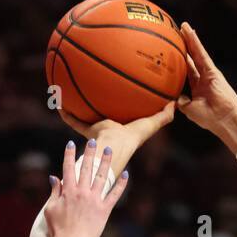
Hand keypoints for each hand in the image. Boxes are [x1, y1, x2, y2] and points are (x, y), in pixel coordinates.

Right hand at [44, 138, 129, 236]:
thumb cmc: (58, 229)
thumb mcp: (50, 209)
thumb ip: (54, 192)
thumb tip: (54, 177)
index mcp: (68, 191)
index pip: (68, 168)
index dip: (69, 154)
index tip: (70, 144)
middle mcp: (82, 192)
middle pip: (87, 168)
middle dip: (90, 153)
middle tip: (93, 141)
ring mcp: (94, 200)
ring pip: (102, 176)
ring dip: (106, 162)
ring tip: (109, 150)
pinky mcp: (104, 210)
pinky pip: (115, 194)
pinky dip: (121, 185)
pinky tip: (126, 175)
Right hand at [58, 101, 174, 172]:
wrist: (116, 147)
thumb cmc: (133, 138)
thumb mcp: (150, 125)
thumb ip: (164, 116)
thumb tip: (176, 102)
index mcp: (122, 128)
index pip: (121, 116)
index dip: (119, 107)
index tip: (115, 95)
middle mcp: (108, 128)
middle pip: (101, 115)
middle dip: (96, 105)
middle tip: (90, 89)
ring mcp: (96, 130)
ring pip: (84, 117)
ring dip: (77, 107)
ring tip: (69, 93)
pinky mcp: (88, 131)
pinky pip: (74, 122)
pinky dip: (67, 114)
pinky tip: (59, 102)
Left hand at [176, 23, 236, 145]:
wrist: (223, 119)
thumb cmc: (209, 118)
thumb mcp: (190, 110)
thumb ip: (181, 102)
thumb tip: (171, 97)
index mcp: (197, 87)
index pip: (187, 70)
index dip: (180, 61)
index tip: (172, 53)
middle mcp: (203, 78)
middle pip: (191, 58)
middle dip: (185, 46)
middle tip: (176, 33)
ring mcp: (208, 73)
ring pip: (197, 53)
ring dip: (190, 39)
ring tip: (182, 26)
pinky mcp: (212, 70)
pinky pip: (201, 54)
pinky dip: (196, 43)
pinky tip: (190, 33)